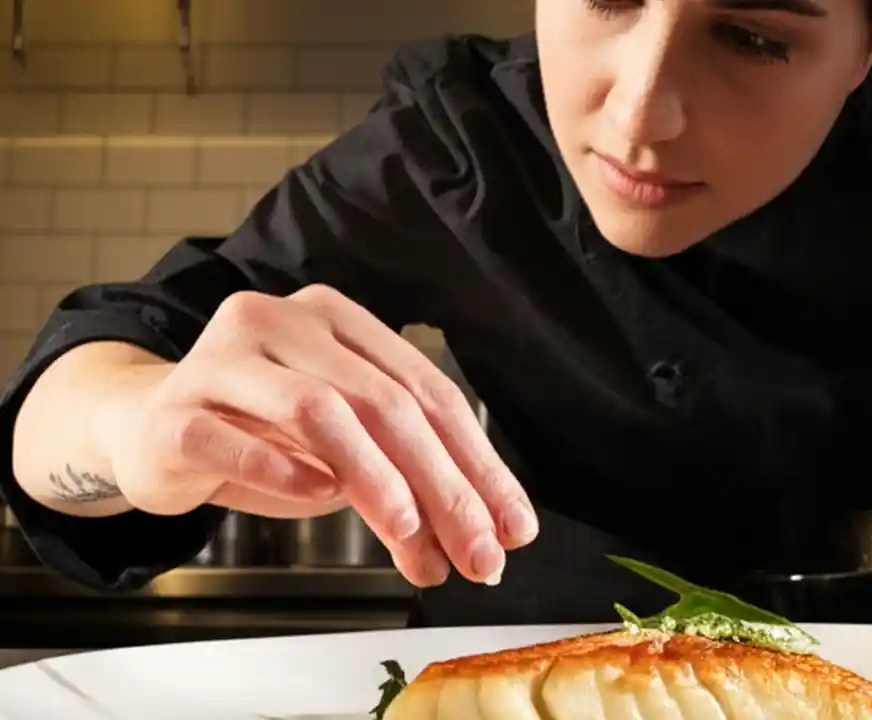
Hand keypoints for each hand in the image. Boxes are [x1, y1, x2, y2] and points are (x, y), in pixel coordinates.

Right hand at [100, 284, 537, 587]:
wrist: (150, 428)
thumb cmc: (264, 435)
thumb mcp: (348, 452)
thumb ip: (409, 480)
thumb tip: (481, 542)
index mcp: (341, 321)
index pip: (430, 393)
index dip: (480, 464)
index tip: (513, 528)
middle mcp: (284, 323)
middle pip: (386, 403)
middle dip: (443, 486)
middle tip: (476, 553)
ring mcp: (224, 360)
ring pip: (318, 409)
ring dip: (377, 479)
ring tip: (410, 532)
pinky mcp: (175, 410)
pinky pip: (232, 439)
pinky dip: (283, 470)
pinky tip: (319, 494)